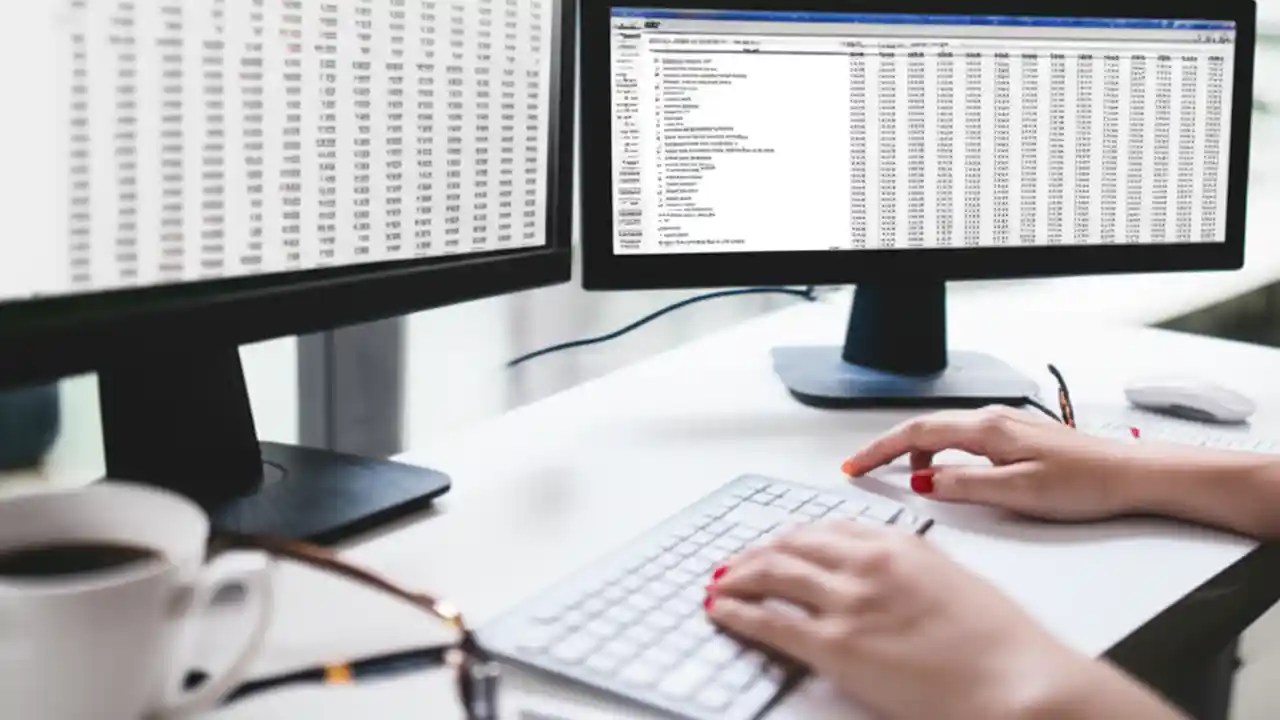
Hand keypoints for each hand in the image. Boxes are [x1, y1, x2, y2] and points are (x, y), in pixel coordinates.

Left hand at [706, 522, 1180, 719]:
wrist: (1017, 682)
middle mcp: (867, 563)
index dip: (792, 537)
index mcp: (898, 544)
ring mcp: (847, 602)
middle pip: (790, 545)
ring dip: (737, 576)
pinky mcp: (835, 645)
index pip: (827, 528)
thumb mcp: (954, 584)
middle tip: (736, 563)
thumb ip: (912, 572)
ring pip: (770, 573)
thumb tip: (887, 581)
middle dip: (756, 553)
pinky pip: (768, 620)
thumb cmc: (1001, 643)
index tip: (777, 544)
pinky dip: (736, 611)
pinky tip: (721, 610)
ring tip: (720, 583)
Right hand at [843, 406, 1148, 520]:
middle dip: (891, 449)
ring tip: (908, 481)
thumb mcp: (1017, 493)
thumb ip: (965, 485)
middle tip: (866, 470)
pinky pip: (966, 439)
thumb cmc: (1086, 484)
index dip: (880, 450)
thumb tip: (925, 482)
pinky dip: (944, 454)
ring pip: (946, 433)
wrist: (1134, 475)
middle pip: (925, 427)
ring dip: (919, 454)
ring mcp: (1006, 426)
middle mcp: (993, 419)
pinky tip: (950, 476)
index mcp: (987, 429)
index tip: (855, 466)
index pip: (916, 433)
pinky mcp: (1018, 437)